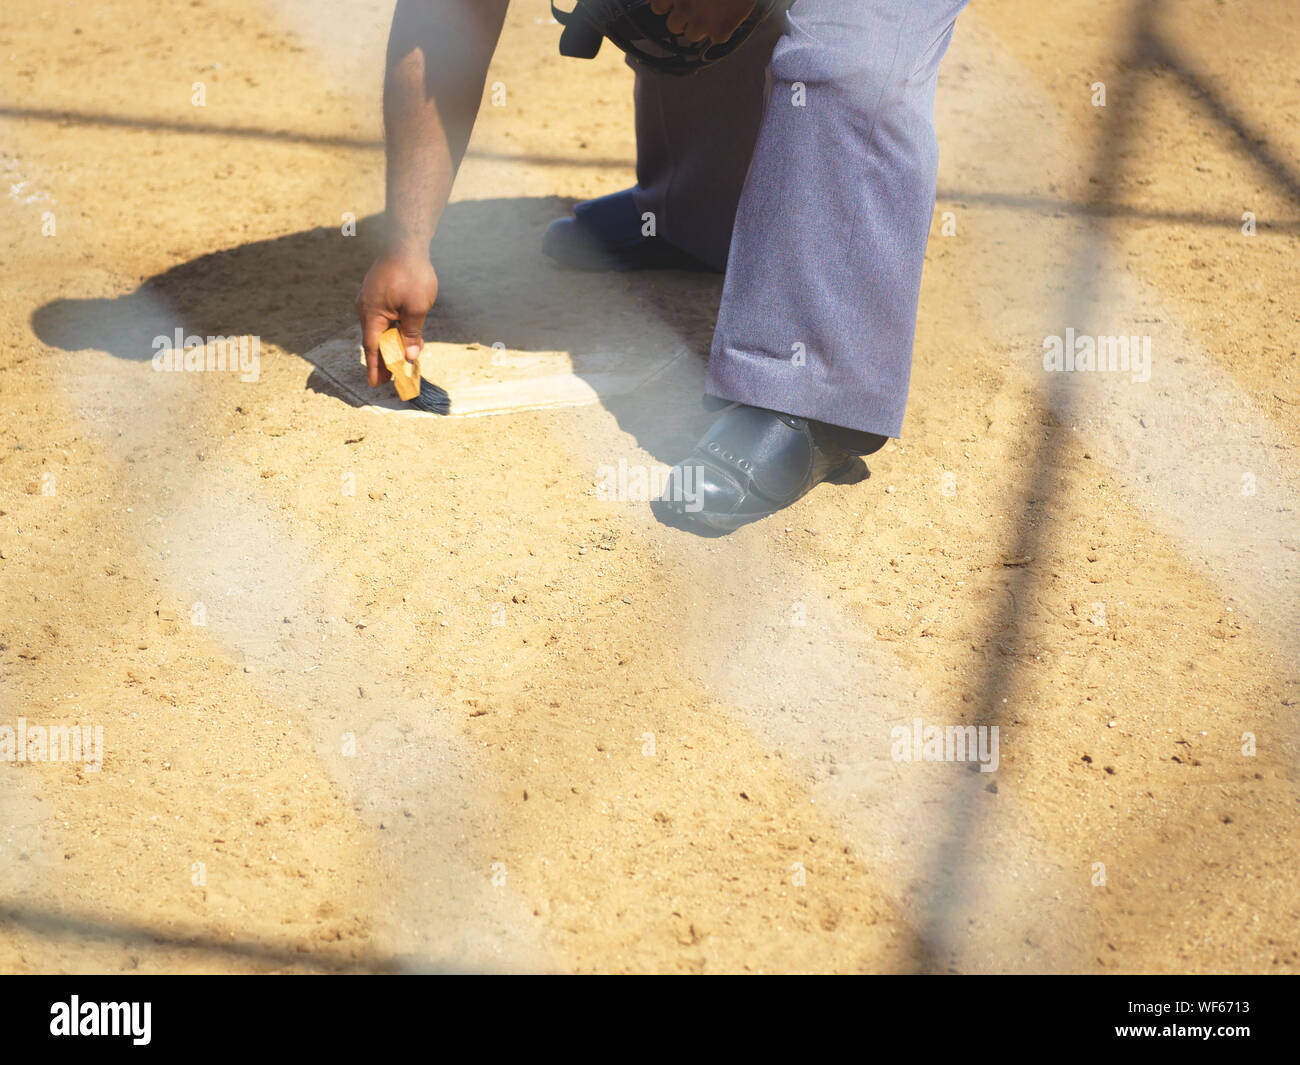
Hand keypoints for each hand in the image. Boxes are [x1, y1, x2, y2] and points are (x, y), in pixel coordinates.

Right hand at [354, 251, 439, 385]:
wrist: (405, 242)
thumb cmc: (412, 274)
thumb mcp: (417, 308)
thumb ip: (412, 334)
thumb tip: (410, 356)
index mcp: (371, 314)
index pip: (372, 348)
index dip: (375, 367)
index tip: (375, 385)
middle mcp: (365, 307)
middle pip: (374, 340)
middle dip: (383, 360)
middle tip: (391, 379)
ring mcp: (369, 299)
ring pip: (379, 328)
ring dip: (389, 344)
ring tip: (401, 360)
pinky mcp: (376, 293)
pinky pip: (382, 317)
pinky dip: (391, 329)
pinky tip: (403, 336)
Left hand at [649, 0, 756, 43]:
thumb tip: (673, 4)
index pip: (658, 8)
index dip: (668, 6)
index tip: (675, 3)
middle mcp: (684, 7)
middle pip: (673, 26)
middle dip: (683, 19)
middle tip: (698, 8)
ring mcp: (701, 21)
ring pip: (691, 35)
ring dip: (699, 26)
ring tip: (713, 12)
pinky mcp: (720, 31)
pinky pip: (715, 38)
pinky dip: (721, 29)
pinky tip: (729, 15)